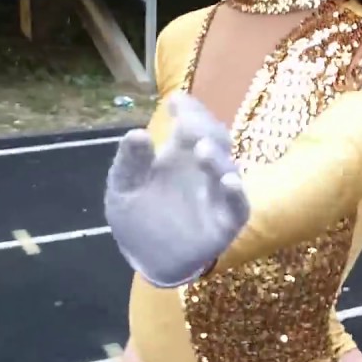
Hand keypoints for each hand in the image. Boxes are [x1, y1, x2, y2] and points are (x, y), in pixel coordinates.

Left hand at [104, 93, 249, 287]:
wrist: (147, 259)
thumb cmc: (137, 216)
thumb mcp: (123, 188)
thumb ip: (129, 163)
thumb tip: (137, 133)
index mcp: (180, 153)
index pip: (191, 122)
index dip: (188, 110)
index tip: (175, 102)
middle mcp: (203, 168)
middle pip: (214, 139)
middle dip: (204, 127)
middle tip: (187, 122)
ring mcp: (217, 194)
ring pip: (227, 169)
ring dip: (217, 159)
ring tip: (202, 150)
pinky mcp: (226, 222)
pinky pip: (238, 206)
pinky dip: (236, 194)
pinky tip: (229, 184)